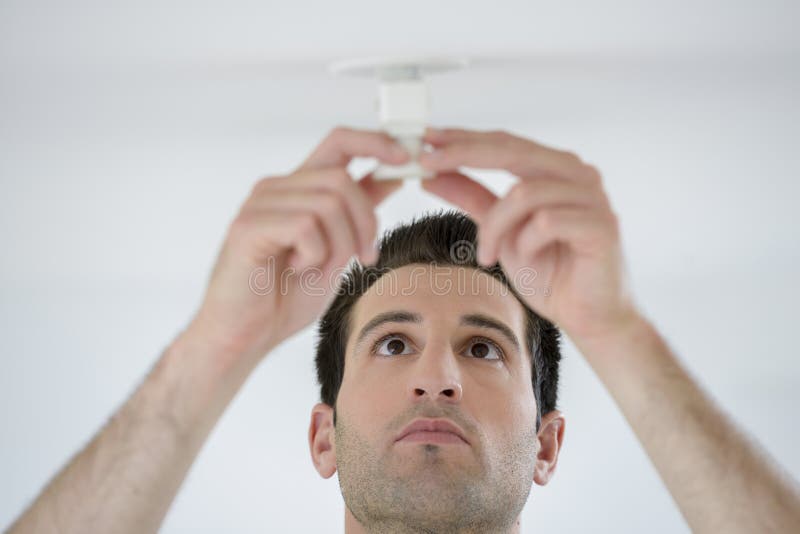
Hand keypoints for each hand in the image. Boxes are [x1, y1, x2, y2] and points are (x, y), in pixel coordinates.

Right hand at [188, 127, 407, 361]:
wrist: (245, 336)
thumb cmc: (285, 297)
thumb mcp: (337, 249)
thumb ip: (357, 212)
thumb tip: (392, 178)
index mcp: (298, 189)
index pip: (339, 141)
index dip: (375, 142)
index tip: (405, 159)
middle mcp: (277, 188)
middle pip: (342, 180)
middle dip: (366, 223)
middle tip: (365, 258)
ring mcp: (260, 204)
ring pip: (328, 204)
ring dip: (340, 247)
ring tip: (321, 269)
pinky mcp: (248, 227)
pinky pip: (305, 226)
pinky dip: (314, 256)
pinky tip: (295, 270)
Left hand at [419, 127, 637, 343]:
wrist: (587, 316)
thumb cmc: (550, 271)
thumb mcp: (499, 230)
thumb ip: (472, 198)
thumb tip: (431, 174)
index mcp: (556, 168)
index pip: (505, 142)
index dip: (464, 138)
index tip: (426, 139)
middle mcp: (578, 174)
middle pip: (513, 151)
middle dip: (465, 155)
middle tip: (427, 166)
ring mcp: (593, 198)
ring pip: (524, 193)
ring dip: (495, 227)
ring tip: (487, 254)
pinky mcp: (601, 225)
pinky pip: (547, 222)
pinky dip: (526, 243)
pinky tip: (526, 259)